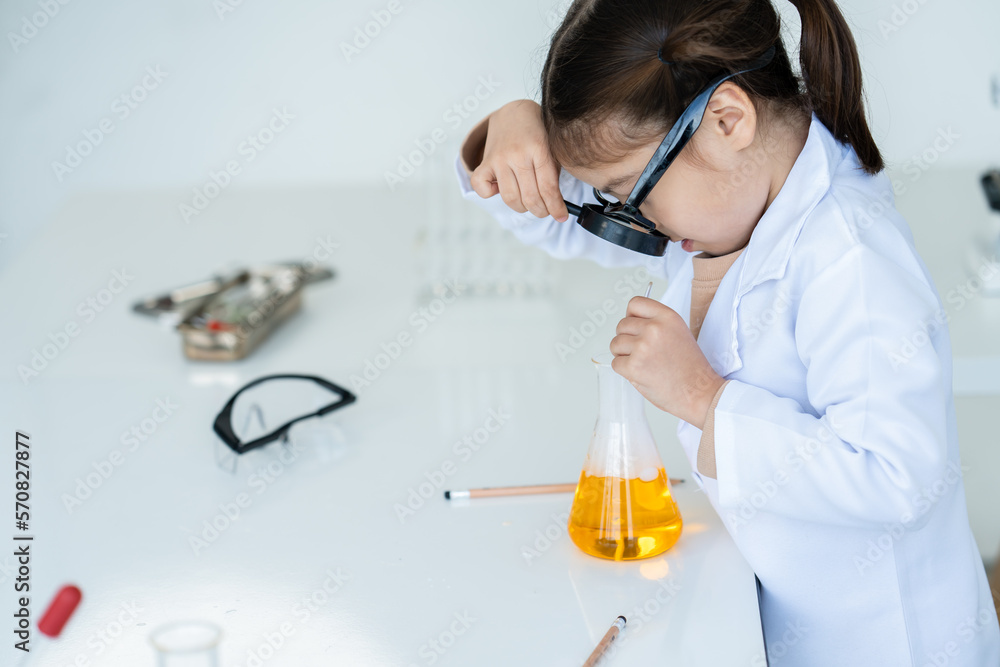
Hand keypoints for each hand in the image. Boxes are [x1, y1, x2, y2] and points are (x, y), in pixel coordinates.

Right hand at [466, 99, 568, 221]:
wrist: (514, 113)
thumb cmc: (537, 134)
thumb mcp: (552, 149)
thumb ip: (553, 175)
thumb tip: (555, 206)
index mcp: (539, 149)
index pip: (548, 188)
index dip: (556, 208)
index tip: (561, 216)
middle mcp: (517, 154)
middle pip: (530, 198)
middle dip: (541, 211)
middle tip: (545, 211)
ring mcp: (499, 158)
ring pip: (510, 198)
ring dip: (522, 208)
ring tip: (529, 203)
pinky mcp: (485, 161)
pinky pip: (482, 189)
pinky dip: (490, 195)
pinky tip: (501, 189)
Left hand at [610, 296, 725, 428]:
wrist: (699, 392)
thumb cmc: (691, 368)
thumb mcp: (679, 333)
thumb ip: (656, 324)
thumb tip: (631, 323)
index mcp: (667, 317)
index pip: (635, 303)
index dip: (631, 316)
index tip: (634, 326)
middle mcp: (654, 328)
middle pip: (622, 325)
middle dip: (627, 339)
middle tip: (642, 352)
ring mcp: (643, 346)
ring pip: (615, 344)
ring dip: (623, 354)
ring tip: (642, 363)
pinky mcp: (634, 366)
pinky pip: (615, 363)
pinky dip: (624, 370)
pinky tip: (641, 373)